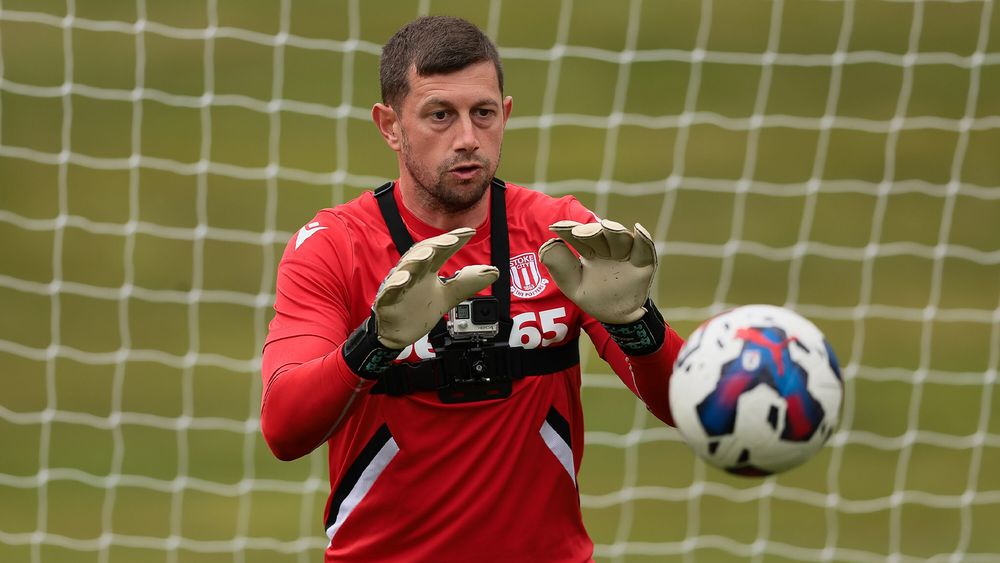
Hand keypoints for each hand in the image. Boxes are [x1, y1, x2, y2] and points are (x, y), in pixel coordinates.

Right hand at [374, 228, 498, 347]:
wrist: (398, 334)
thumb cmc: (418, 309)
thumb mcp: (448, 296)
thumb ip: (467, 284)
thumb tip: (493, 272)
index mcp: (426, 269)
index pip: (440, 249)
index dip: (454, 239)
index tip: (470, 232)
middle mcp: (412, 272)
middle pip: (422, 252)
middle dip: (437, 244)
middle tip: (453, 240)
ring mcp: (398, 285)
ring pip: (405, 267)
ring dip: (416, 259)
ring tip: (429, 253)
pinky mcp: (386, 300)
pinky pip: (389, 290)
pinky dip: (396, 284)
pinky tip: (404, 279)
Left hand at [539, 219, 655, 324]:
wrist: (616, 318)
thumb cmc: (593, 297)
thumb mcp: (572, 285)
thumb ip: (560, 267)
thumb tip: (548, 244)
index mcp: (590, 251)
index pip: (578, 236)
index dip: (568, 229)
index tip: (555, 228)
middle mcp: (608, 249)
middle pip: (600, 234)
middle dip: (590, 231)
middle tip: (578, 232)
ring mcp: (626, 255)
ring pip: (621, 238)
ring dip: (615, 231)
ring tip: (607, 227)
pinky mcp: (643, 265)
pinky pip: (644, 250)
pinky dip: (644, 239)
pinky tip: (639, 229)